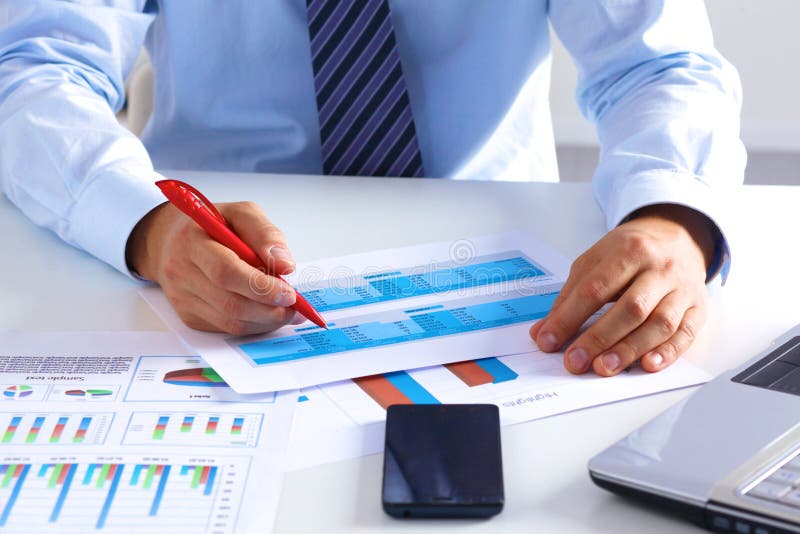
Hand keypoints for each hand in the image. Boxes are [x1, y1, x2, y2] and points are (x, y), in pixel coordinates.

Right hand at [126, 201, 299, 334]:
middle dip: (270, 309)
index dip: (261, 287)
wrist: (173, 240)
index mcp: (192, 241)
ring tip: (287, 311)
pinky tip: (267, 313)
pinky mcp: (189, 315)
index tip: (290, 293)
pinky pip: (226, 328)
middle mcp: (181, 272)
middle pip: (230, 303)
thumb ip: (265, 234)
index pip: (226, 272)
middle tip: (295, 307)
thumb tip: (284, 265)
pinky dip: (253, 325)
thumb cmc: (214, 225)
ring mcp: (182, 298)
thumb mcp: (242, 214)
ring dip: (266, 321)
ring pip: (230, 321)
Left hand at [529, 204, 716, 375]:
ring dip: (629, 350)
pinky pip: (686, 334)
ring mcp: (682, 289)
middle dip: (599, 338)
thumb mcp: (594, 261)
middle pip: (630, 308)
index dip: (569, 318)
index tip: (548, 340)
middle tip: (575, 361)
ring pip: (659, 324)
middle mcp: (660, 269)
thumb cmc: (629, 252)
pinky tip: (647, 365)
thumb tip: (544, 332)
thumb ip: (569, 296)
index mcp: (629, 251)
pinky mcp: (698, 308)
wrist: (676, 236)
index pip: (595, 289)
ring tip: (604, 368)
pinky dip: (667, 353)